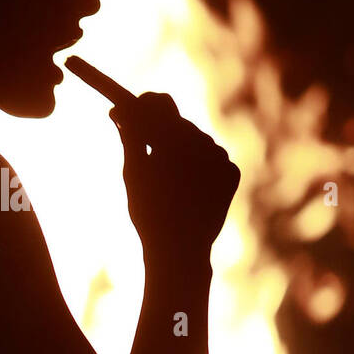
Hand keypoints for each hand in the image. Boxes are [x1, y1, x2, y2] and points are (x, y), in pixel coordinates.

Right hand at [110, 93, 239, 265]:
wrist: (181, 250)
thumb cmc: (148, 213)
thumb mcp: (133, 172)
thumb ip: (130, 136)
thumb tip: (121, 112)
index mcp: (172, 139)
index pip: (158, 102)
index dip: (141, 104)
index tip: (127, 110)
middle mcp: (201, 142)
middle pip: (177, 122)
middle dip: (159, 131)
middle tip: (142, 146)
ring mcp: (220, 157)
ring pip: (196, 140)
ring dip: (180, 149)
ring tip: (167, 177)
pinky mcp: (232, 172)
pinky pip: (213, 158)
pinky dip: (200, 166)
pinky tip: (188, 186)